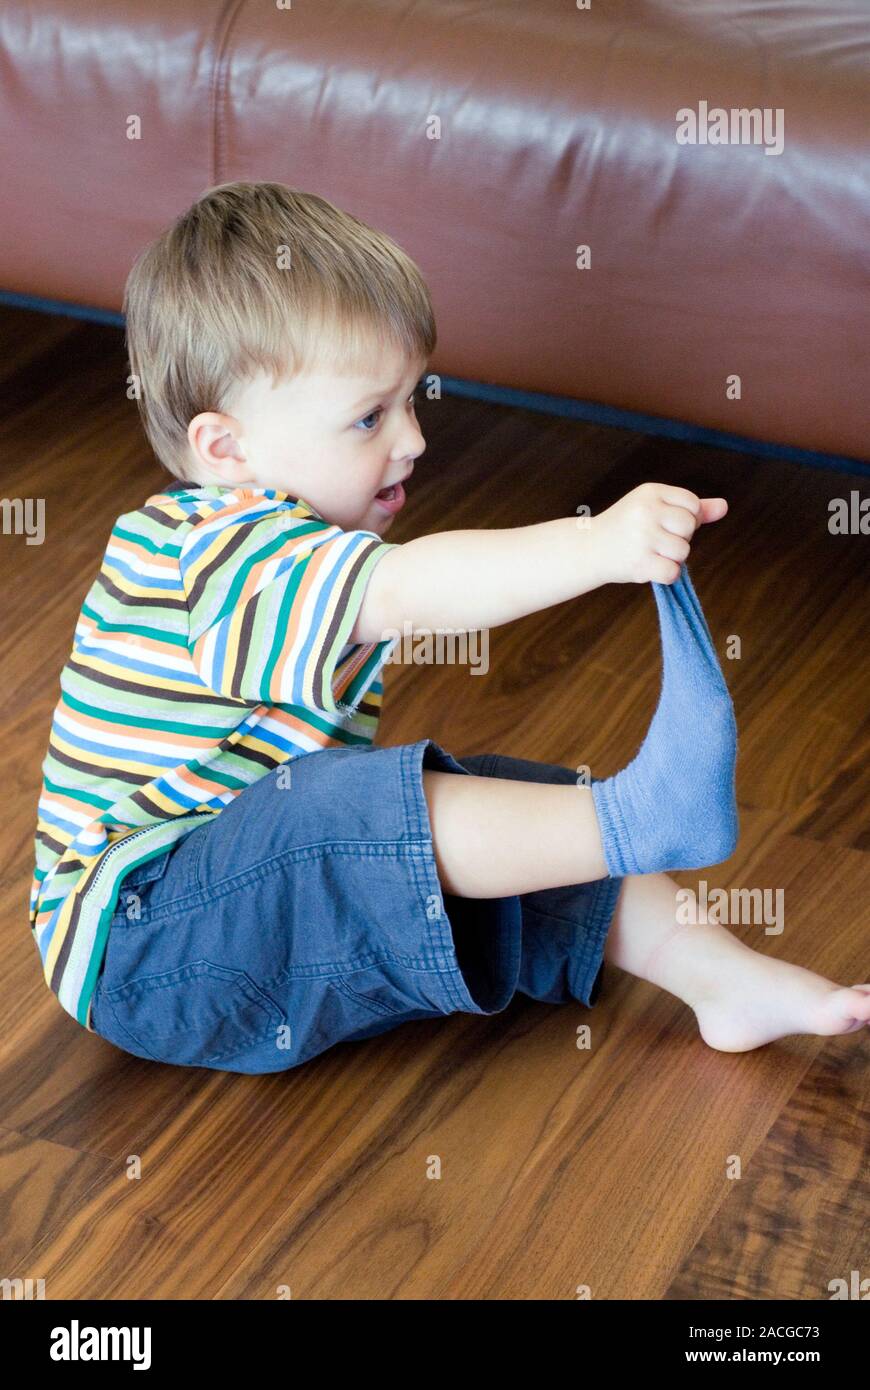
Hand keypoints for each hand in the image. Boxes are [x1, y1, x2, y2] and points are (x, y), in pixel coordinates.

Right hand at [592, 482, 727, 584]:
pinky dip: (666, 575)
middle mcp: (646, 511)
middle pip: (690, 527)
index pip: (692, 504)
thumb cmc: (628, 527)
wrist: (590, 548)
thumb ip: (692, 508)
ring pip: (683, 552)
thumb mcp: (656, 509)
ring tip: (651, 552)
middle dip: (680, 538)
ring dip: (672, 558)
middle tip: (656, 540)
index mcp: (651, 492)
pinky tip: (651, 567)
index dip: (686, 518)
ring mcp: (642, 537)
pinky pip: (673, 572)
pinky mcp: (639, 562)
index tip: (666, 523)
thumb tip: (724, 507)